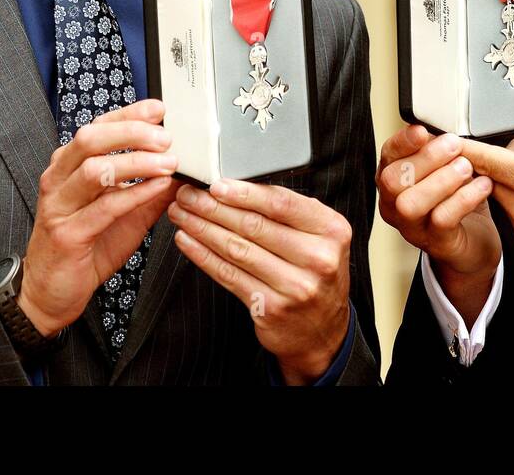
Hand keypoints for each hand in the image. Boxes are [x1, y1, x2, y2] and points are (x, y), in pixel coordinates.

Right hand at [18, 99, 180, 336]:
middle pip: (91, 139)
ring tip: (168, 163)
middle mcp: (59, 179)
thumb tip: (184, 168)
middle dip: (132, 132)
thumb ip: (151, 187)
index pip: (98, 126)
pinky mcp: (66, 234)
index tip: (158, 109)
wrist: (53, 291)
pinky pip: (103, 207)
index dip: (129, 114)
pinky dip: (134, 194)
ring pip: (94, 169)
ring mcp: (59, 205)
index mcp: (69, 165)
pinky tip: (157, 188)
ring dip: (136, 162)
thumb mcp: (126, 211)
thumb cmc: (88, 245)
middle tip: (166, 137)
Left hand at [168, 180, 351, 384]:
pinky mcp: (271, 309)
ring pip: (238, 249)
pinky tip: (189, 241)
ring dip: (203, 229)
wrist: (322, 329)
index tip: (216, 185)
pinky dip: (204, 256)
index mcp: (331, 230)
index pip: (281, 204)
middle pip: (255, 225)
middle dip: (214, 207)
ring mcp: (295, 286)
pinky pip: (229, 275)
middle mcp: (318, 258)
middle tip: (189, 195)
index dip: (244, 193)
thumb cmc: (314, 272)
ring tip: (182, 214)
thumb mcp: (318, 237)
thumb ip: (289, 213)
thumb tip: (237, 187)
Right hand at [375, 124, 513, 325]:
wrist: (473, 250)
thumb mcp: (471, 170)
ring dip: (440, 181)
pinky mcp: (437, 243)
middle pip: (393, 179)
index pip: (388, 155)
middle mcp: (398, 203)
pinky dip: (462, 200)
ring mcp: (414, 227)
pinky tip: (482, 188)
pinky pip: (441, 220)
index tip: (424, 130)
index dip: (403, 141)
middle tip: (455, 147)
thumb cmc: (463, 205)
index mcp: (399, 177)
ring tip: (467, 169)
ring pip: (410, 203)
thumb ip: (496, 149)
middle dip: (425, 158)